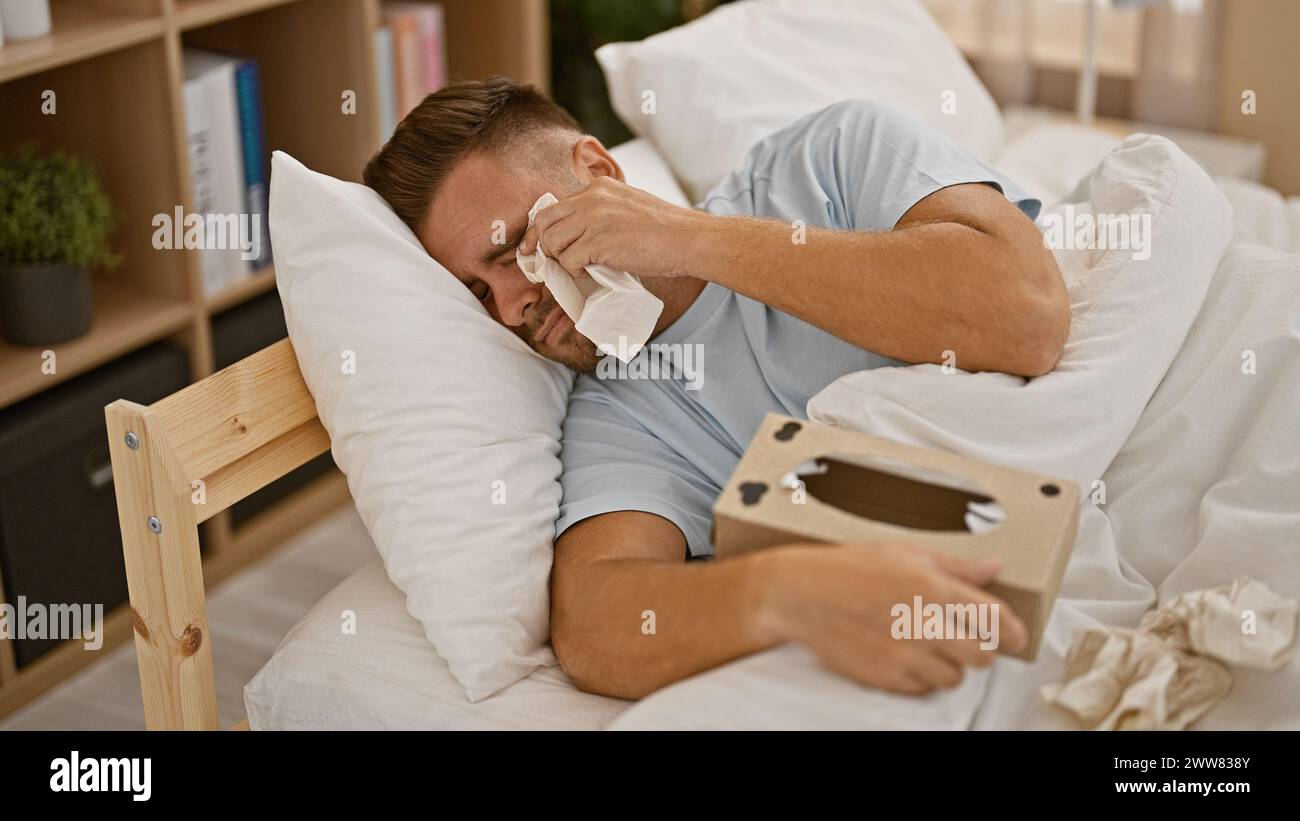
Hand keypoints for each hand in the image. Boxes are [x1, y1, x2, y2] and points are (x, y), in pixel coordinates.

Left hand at [518, 176, 704, 278]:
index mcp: (598, 187)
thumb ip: (602, 213)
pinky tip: (591, 272)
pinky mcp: (599, 241)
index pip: (555, 206)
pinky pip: (568, 260)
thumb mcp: (628, 206)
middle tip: (555, 263)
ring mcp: (594, 218)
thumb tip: (578, 236)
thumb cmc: (665, 230)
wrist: (688, 239)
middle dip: (544, 246)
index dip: (544, 231)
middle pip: (545, 222)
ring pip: (553, 242)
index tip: (539, 248)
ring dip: (562, 261)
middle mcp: (592, 197)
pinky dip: (575, 272)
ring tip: (582, 268)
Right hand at [753, 541, 1028, 694]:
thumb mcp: (903, 552)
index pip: (992, 617)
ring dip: (951, 666)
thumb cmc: (848, 567)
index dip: (1013, 630)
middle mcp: (921, 622)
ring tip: (931, 647)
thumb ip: (954, 566)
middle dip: (980, 648)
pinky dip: (923, 678)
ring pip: (955, 678)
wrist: (800, 595)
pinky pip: (924, 689)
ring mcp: (903, 653)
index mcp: (931, 585)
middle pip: (981, 655)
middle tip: (967, 638)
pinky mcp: (885, 676)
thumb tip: (993, 568)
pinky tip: (907, 656)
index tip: (1017, 636)